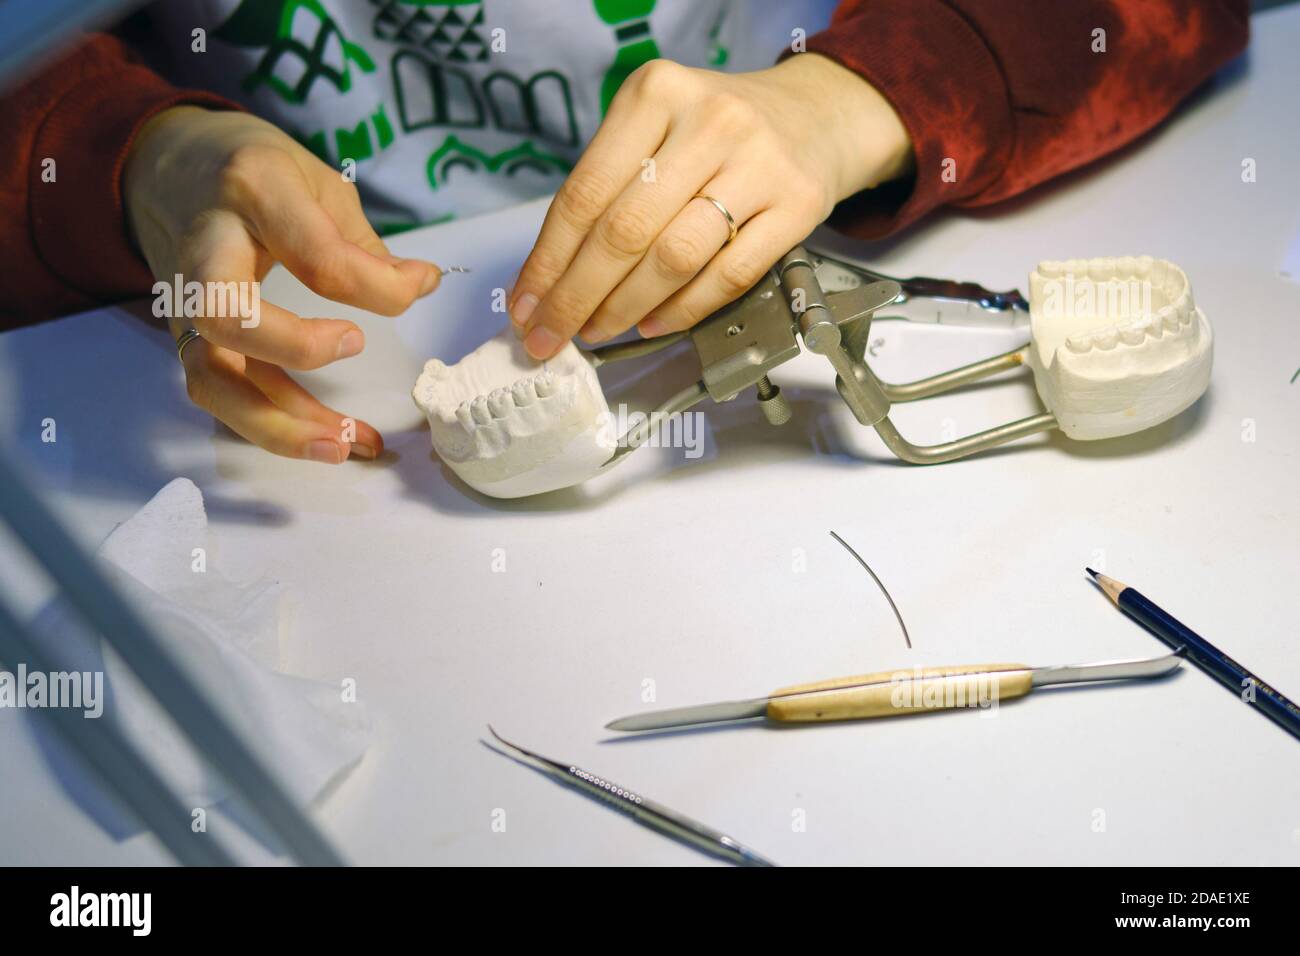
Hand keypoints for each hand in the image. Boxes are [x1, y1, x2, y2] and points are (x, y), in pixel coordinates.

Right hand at [124, 107, 441, 461]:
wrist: (167, 164)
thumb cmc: (255, 171)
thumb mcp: (317, 182)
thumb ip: (364, 244)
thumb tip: (420, 287)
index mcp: (252, 191)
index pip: (316, 256)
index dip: (379, 287)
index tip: (417, 287)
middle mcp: (207, 248)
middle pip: (227, 316)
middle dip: (296, 350)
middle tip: (356, 347)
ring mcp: (185, 301)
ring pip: (212, 378)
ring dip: (280, 424)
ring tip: (346, 446)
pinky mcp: (185, 337)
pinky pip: (220, 394)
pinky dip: (273, 426)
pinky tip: (326, 440)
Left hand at [509, 54, 912, 359]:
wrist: (815, 116)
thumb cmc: (716, 133)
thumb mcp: (655, 126)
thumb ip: (608, 186)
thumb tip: (550, 276)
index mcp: (657, 93)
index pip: (585, 192)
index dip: (547, 260)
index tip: (525, 306)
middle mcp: (709, 121)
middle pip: (624, 230)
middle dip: (577, 295)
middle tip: (552, 334)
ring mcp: (758, 163)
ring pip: (674, 257)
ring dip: (625, 307)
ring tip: (599, 330)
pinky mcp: (797, 205)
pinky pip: (728, 275)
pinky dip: (682, 309)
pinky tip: (651, 323)